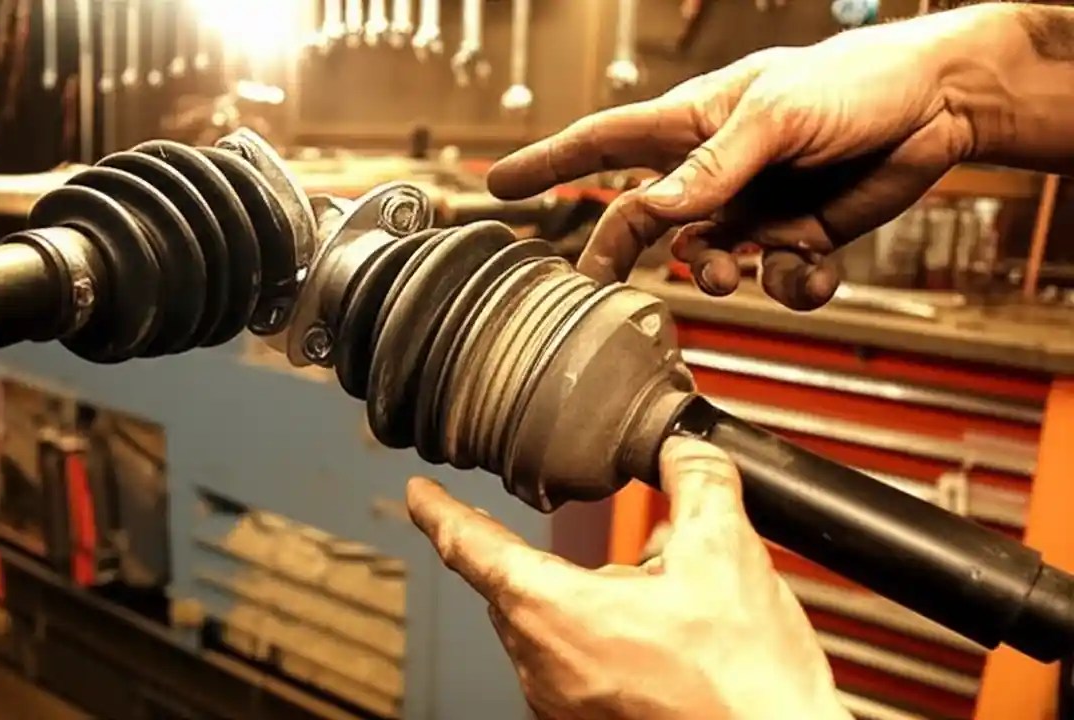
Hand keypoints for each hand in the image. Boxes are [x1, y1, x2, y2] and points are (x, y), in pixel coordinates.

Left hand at [406, 438, 848, 719]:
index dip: (438, 510)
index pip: (469, 546)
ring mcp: (559, 702)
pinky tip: (656, 634)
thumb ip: (696, 482)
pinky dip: (598, 634)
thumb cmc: (743, 683)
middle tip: (593, 541)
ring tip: (652, 594)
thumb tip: (681, 448)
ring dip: (581, 596)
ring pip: (545, 624)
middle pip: (514, 586)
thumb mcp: (726, 554)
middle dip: (545, 552)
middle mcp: (542, 664)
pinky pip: (569, 661)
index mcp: (553, 613)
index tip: (419, 492)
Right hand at [487, 7, 1002, 308]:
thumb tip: (657, 213)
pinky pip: (776, 282)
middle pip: (644, 223)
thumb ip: (714, 167)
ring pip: (712, 263)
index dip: (547, 164)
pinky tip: (811, 269)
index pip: (601, 144)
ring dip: (725, 276)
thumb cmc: (851, 83)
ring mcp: (754, 208)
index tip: (498, 184)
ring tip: (747, 270)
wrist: (937, 106)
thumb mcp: (775, 115)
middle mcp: (714, 172)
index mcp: (692, 126)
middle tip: (602, 289)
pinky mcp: (798, 237)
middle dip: (622, 257)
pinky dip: (791, 287)